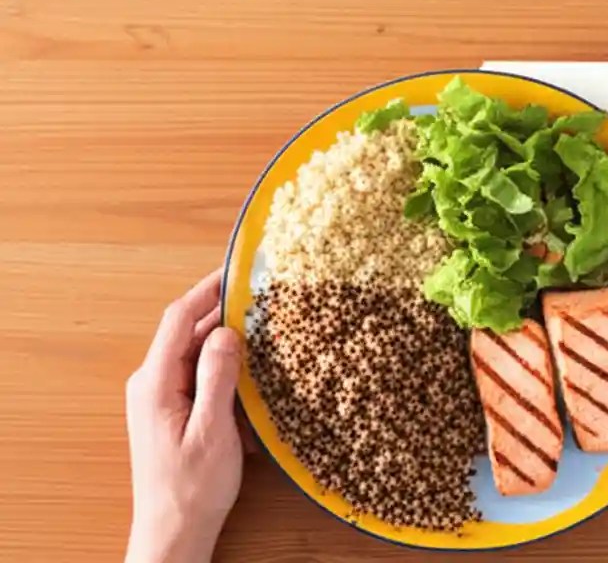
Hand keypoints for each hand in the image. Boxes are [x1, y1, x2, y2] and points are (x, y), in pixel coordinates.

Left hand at [125, 271, 245, 562]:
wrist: (173, 530)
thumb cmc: (193, 487)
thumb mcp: (212, 430)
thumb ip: (217, 377)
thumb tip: (226, 331)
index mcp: (155, 383)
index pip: (178, 319)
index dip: (206, 288)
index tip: (236, 269)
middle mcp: (151, 383)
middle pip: (187, 332)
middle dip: (223, 311)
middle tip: (263, 296)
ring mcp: (159, 397)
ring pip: (195, 353)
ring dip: (226, 340)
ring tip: (264, 327)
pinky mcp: (172, 410)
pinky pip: (198, 373)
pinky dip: (223, 365)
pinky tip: (251, 370)